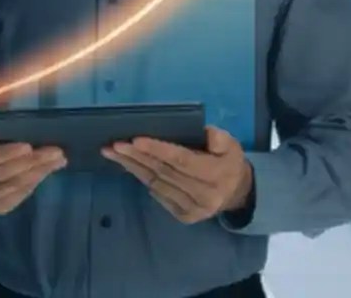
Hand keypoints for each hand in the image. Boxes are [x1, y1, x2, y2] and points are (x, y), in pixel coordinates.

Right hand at [0, 114, 66, 215]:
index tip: (27, 146)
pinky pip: (13, 199)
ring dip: (36, 174)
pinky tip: (46, 171)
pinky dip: (31, 185)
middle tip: (54, 151)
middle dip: (29, 163)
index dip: (3, 154)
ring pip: (8, 189)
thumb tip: (1, 110)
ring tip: (58, 160)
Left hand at [102, 126, 253, 224]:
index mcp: (216, 175)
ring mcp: (192, 209)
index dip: (158, 150)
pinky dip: (142, 179)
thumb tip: (205, 133)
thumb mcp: (232, 145)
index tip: (135, 140)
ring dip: (133, 167)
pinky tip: (129, 166)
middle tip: (114, 145)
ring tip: (114, 153)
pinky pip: (158, 195)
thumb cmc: (229, 162)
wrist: (237, 193)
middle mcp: (203, 196)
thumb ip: (219, 138)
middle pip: (163, 172)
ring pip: (156, 184)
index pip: (181, 160)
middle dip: (136, 157)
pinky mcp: (184, 217)